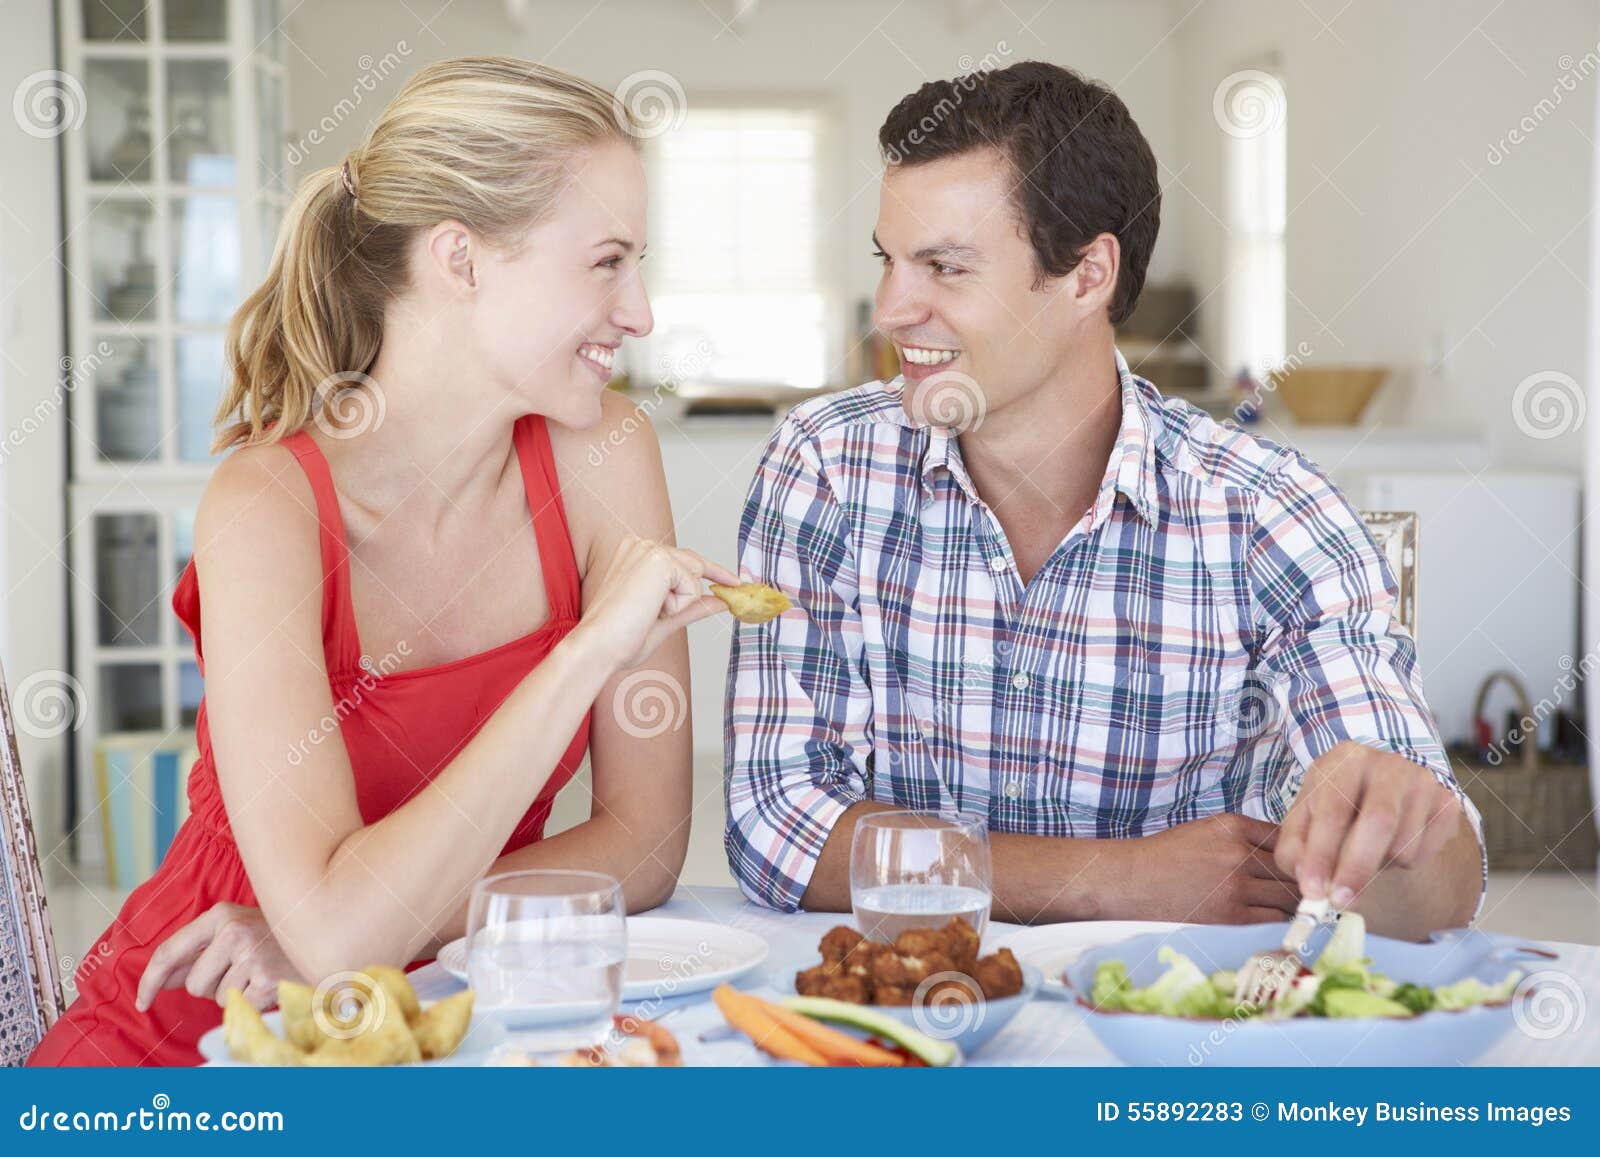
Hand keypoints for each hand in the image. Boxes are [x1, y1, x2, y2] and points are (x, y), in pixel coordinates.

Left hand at [136, 902, 302, 1011]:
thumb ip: (195, 953)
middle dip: (210, 987)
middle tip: (240, 971)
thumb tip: (161, 979)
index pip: (169, 951)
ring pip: (217, 997)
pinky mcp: (267, 980)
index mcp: (221, 914)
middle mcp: (234, 930)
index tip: (142, 1001)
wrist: (325, 932)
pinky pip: (240, 1006)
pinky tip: (269, 983)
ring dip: (234, 994)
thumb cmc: (273, 937)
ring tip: (257, 975)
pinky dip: (252, 1001)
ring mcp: (252, 955)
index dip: (149, 980)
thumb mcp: (234, 933)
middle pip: (193, 983)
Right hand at [575, 534, 739, 670]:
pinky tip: (650, 610)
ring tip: (646, 613)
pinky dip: (677, 606)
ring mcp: (650, 550)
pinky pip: (692, 587)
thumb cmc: (620, 639)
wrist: (598, 646)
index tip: (735, 581)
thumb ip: (693, 607)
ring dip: (678, 605)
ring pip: (694, 578)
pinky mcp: (659, 561)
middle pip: (694, 564)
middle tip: (695, 606)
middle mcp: (641, 545)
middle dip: (708, 583)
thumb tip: (722, 601)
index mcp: (635, 553)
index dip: (712, 570)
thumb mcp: (665, 620)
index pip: (683, 558)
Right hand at [1118, 813, 1299, 923]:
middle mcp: (1238, 853)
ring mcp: (1236, 885)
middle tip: (1313, 887)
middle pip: (1294, 867)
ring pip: (1289, 895)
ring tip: (1300, 906)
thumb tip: (1285, 851)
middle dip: (1307, 878)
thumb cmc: (1166, 856)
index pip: (1287, 836)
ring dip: (1298, 902)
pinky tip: (1282, 919)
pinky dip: (1283, 919)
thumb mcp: (1206, 830)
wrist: (1131, 881)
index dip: (1301, 851)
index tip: (1305, 861)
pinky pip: (1274, 918)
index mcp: (1232, 826)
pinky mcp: (1231, 915)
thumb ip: (1244, 836)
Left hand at [1275, 740, 1463, 908]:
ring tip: (1366, 854)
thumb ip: (1294, 850)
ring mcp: (1423, 781)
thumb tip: (1308, 881)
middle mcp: (1387, 763)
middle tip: (1341, 901)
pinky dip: (1404, 864)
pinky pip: (1426, 852)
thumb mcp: (1304, 821)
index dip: (1321, 853)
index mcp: (1345, 759)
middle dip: (1357, 868)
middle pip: (1380, 821)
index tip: (1313, 890)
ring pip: (1404, 845)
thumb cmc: (1334, 809)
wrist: (1379, 798)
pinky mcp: (1447, 804)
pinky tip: (1391, 847)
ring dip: (1379, 867)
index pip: (1333, 809)